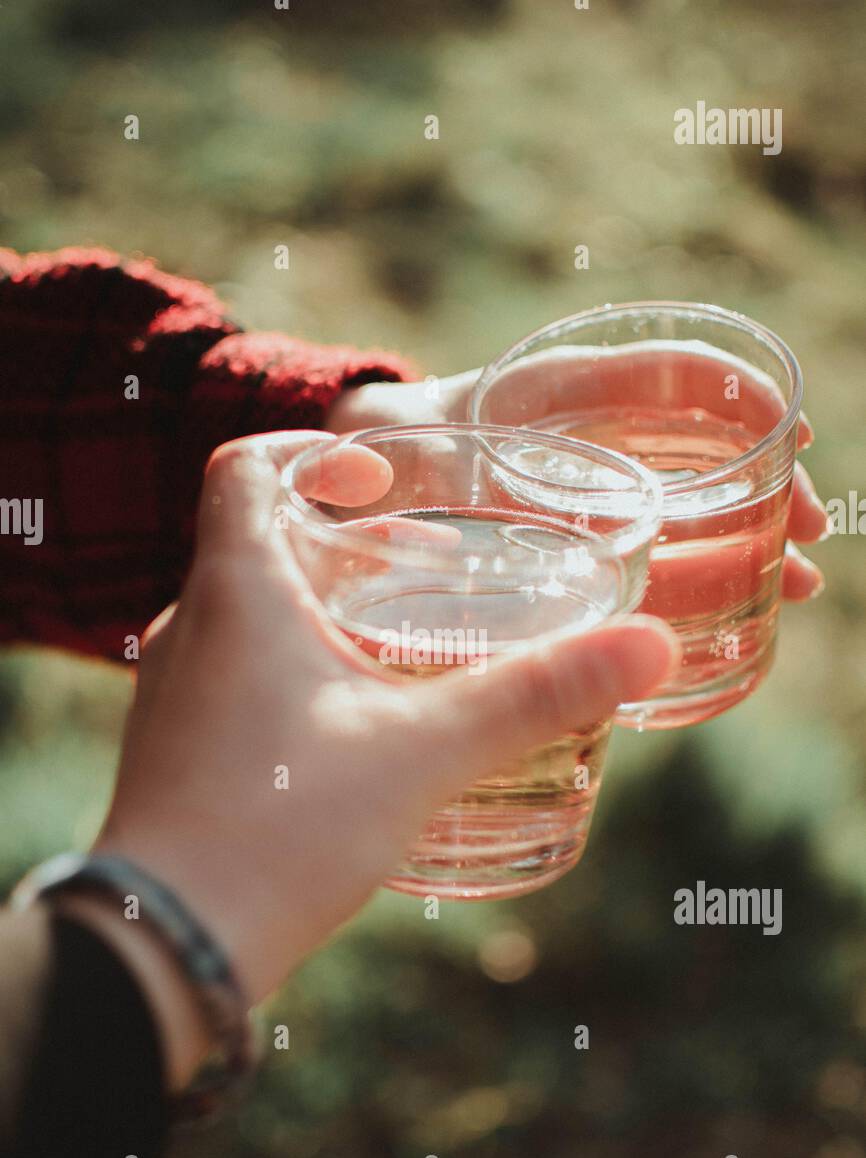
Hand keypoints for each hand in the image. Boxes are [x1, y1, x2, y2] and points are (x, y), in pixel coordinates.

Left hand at [94, 428, 677, 1085]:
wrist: (170, 946)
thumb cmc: (281, 828)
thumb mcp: (424, 752)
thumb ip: (534, 696)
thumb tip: (647, 647)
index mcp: (234, 592)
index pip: (246, 469)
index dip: (313, 455)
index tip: (381, 481)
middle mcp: (188, 629)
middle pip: (256, 544)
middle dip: (343, 546)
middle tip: (424, 570)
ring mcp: (173, 697)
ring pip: (245, 619)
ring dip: (319, 614)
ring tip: (402, 650)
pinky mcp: (176, 756)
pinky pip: (234, 683)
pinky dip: (294, 677)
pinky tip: (356, 732)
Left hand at [327, 368, 827, 599]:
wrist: (357, 484)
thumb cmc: (377, 450)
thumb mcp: (395, 448)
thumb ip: (401, 452)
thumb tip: (395, 456)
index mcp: (551, 392)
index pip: (664, 375)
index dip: (737, 394)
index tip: (795, 433)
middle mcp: (586, 437)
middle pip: (699, 449)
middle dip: (762, 487)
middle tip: (813, 539)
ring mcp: (590, 492)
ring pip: (687, 508)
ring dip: (744, 541)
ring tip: (795, 590)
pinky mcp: (582, 544)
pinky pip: (653, 556)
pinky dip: (693, 579)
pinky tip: (726, 615)